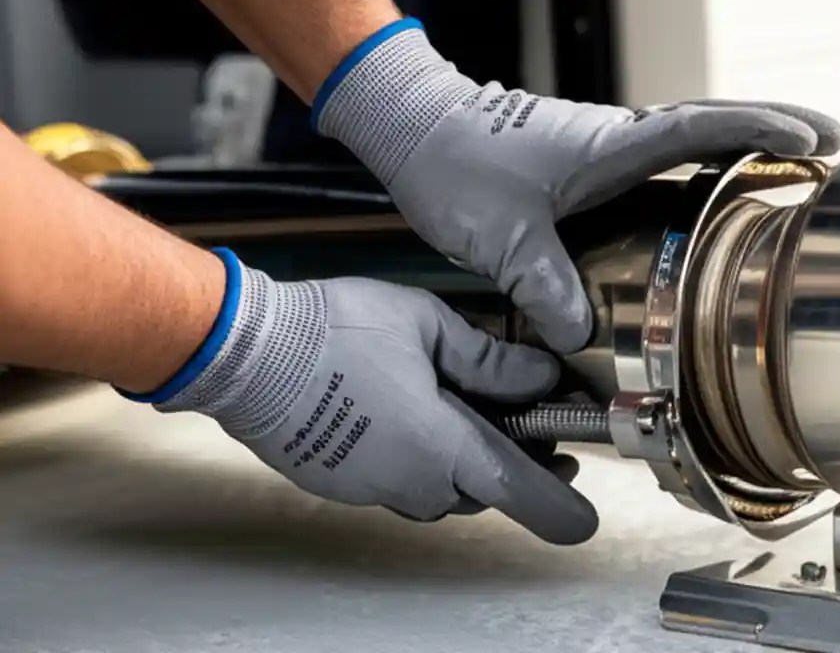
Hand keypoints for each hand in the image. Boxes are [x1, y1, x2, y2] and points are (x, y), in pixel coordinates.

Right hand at [136, 249, 597, 544]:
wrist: (248, 352)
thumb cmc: (336, 330)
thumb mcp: (429, 326)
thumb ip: (490, 360)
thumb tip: (540, 378)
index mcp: (442, 444)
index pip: (517, 491)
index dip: (558, 506)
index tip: (583, 520)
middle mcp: (410, 479)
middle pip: (481, 491)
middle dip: (512, 468)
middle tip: (536, 434)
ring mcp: (371, 486)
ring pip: (438, 490)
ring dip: (463, 465)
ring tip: (474, 419)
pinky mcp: (340, 483)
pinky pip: (397, 483)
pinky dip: (418, 460)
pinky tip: (413, 418)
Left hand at [315, 18, 839, 351]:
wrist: (416, 130)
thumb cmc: (455, 164)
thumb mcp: (500, 236)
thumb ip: (546, 285)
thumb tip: (581, 334)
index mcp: (607, 146)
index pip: (699, 129)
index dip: (758, 133)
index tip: (811, 139)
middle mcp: (615, 139)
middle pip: (712, 125)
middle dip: (773, 129)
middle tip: (830, 141)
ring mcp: (605, 148)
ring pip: (689, 140)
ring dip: (741, 146)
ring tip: (792, 167)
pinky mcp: (590, 163)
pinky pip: (660, 161)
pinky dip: (699, 169)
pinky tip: (709, 198)